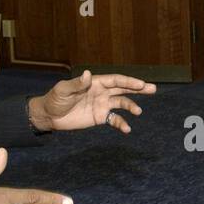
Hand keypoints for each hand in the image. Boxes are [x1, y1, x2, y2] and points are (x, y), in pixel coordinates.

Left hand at [29, 70, 156, 132]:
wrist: (50, 116)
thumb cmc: (55, 99)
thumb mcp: (63, 90)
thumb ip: (77, 84)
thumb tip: (88, 75)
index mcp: (95, 83)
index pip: (115, 80)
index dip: (128, 81)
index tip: (141, 84)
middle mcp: (101, 92)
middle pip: (123, 89)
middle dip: (138, 88)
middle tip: (153, 89)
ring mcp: (102, 105)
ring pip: (121, 103)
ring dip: (131, 106)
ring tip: (138, 112)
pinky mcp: (100, 117)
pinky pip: (114, 120)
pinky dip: (121, 123)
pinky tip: (127, 129)